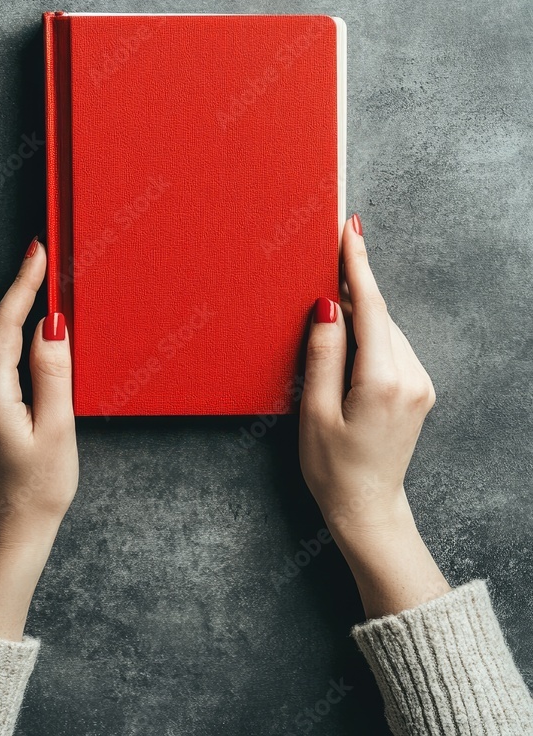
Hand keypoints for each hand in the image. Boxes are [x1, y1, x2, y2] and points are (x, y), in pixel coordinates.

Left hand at [0, 237, 77, 638]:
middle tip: (42, 260)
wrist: (12, 525)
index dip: (22, 285)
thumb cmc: (43, 483)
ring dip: (10, 315)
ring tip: (37, 285)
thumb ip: (52, 371)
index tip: (36, 253)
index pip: (3, 326)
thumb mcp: (58, 427)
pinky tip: (22, 330)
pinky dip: (3, 338)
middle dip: (18, 293)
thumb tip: (50, 323)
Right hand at [299, 214, 449, 618]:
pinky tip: (347, 337)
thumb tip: (327, 304)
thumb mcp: (316, 412)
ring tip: (328, 306)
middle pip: (379, 315)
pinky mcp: (419, 389)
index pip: (371, 308)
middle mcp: (412, 378)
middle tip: (324, 258)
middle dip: (353, 287)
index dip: (359, 264)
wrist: (368, 509)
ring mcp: (421, 384)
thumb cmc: (333, 468)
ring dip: (360, 313)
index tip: (351, 229)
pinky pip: (392, 346)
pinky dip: (370, 334)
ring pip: (386, 329)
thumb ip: (323, 354)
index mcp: (384, 381)